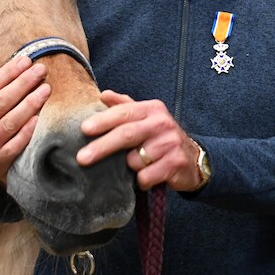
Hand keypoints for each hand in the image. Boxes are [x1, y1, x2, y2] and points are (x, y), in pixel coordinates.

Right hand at [0, 57, 49, 198]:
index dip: (7, 73)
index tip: (25, 61)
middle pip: (0, 102)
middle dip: (23, 83)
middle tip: (41, 70)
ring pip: (10, 122)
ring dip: (30, 104)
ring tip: (46, 89)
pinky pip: (15, 145)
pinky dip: (26, 131)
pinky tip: (39, 118)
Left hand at [76, 90, 205, 191]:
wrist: (192, 159)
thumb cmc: (160, 137)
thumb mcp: (145, 117)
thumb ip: (124, 106)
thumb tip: (103, 95)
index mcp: (152, 109)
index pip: (124, 113)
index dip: (103, 121)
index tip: (84, 129)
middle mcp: (162, 123)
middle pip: (126, 134)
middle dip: (101, 147)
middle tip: (81, 158)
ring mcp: (171, 143)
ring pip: (135, 160)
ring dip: (130, 167)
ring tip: (139, 164)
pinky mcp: (176, 163)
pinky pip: (146, 176)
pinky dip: (142, 180)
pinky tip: (149, 175)